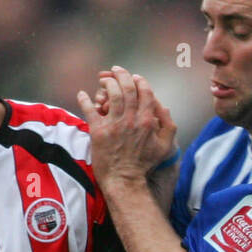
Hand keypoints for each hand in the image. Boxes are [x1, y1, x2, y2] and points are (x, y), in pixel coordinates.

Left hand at [77, 66, 177, 183]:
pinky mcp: (99, 131)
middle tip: (116, 70)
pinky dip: (84, 99)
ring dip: (107, 83)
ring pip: (111, 94)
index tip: (134, 78)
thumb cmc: (144, 165)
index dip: (139, 81)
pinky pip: (89, 109)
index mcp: (147, 120)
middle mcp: (131, 119)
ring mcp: (115, 124)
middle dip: (122, 74)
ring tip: (103, 80)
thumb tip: (164, 107)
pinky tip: (82, 95)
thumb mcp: (165, 147)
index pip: (145, 91)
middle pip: (127, 87)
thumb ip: (168, 125)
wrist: (124, 181)